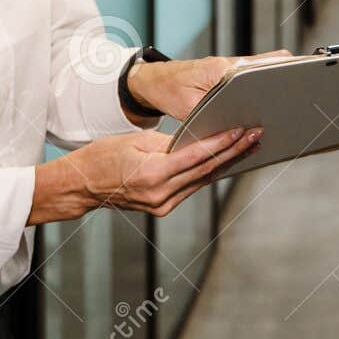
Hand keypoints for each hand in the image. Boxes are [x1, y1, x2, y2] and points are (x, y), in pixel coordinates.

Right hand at [30, 126, 261, 222]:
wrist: (82, 185)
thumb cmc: (103, 157)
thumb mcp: (136, 140)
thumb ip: (169, 143)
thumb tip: (198, 140)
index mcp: (153, 174)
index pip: (197, 156)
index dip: (223, 143)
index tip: (242, 130)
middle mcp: (161, 194)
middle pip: (206, 170)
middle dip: (234, 151)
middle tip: (256, 135)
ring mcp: (163, 204)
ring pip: (202, 180)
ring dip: (226, 163)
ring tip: (248, 146)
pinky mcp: (163, 207)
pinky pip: (192, 187)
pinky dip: (208, 173)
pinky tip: (224, 161)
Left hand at [127, 49, 289, 120]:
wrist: (152, 81)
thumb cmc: (168, 90)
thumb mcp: (188, 108)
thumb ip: (213, 115)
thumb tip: (236, 126)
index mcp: (224, 69)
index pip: (263, 65)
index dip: (284, 69)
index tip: (302, 75)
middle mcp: (231, 65)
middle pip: (269, 66)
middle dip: (285, 78)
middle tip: (298, 95)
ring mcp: (230, 69)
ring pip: (262, 73)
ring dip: (273, 85)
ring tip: (284, 105)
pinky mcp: (227, 77)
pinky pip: (250, 80)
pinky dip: (260, 89)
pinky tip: (263, 107)